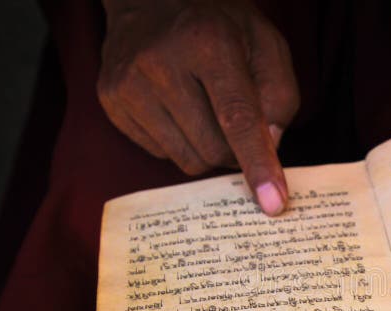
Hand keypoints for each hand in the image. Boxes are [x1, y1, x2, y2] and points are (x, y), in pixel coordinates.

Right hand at [98, 0, 298, 214]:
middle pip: (212, 150)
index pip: (237, 118)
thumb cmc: (220, 25)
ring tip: (205, 111)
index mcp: (208, 44)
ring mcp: (128, 83)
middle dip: (235, 152)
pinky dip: (179, 142)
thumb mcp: (266, 45)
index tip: (273, 204)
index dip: (258, 164)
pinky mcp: (110, 99)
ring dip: (207, 149)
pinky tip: (178, 109)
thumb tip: (268, 148)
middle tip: (238, 127)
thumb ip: (280, 98)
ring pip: (186, 160)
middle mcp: (160, 63)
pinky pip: (160, 153)